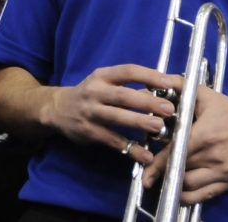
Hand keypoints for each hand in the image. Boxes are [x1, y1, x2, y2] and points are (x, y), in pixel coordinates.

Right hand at [47, 65, 178, 166]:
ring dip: (139, 122)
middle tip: (169, 109)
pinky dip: (130, 148)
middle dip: (147, 101)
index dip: (149, 76)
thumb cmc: (91, 95)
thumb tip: (165, 92)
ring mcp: (90, 112)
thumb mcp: (105, 84)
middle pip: (123, 95)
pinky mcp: (89, 131)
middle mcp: (94, 92)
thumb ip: (131, 87)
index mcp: (102, 76)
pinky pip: (112, 140)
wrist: (57, 109)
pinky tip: (145, 155)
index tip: (169, 83)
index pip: (127, 71)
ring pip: (116, 117)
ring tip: (160, 128)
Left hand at [142, 87, 227, 204]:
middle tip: (150, 173)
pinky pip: (205, 195)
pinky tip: (180, 193)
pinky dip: (190, 196)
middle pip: (180, 170)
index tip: (145, 174)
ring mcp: (222, 171)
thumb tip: (156, 80)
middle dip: (164, 172)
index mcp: (203, 135)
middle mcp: (212, 156)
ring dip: (175, 184)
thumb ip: (179, 86)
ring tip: (164, 181)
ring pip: (190, 185)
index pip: (175, 153)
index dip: (158, 165)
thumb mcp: (204, 95)